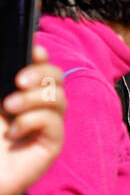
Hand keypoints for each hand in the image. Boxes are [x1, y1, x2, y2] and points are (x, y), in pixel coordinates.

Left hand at [0, 48, 64, 194]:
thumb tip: (6, 66)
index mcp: (20, 92)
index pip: (41, 66)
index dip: (41, 56)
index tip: (33, 50)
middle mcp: (38, 105)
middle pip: (57, 77)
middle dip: (42, 72)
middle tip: (19, 81)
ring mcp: (48, 124)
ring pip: (58, 98)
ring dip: (33, 98)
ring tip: (8, 107)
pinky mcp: (53, 143)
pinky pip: (54, 122)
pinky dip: (32, 121)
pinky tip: (12, 133)